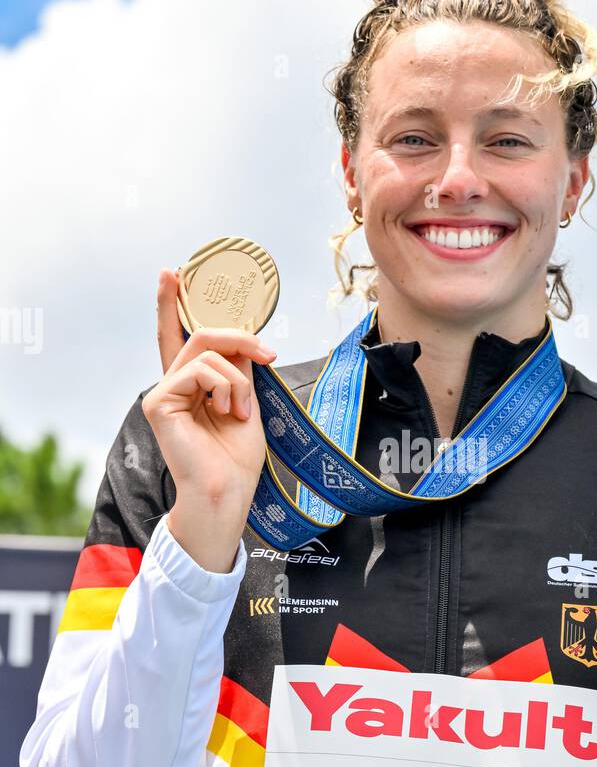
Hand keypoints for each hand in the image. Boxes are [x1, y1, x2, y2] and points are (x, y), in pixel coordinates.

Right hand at [142, 269, 277, 569]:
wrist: (227, 492)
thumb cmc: (237, 458)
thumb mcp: (246, 402)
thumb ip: (239, 369)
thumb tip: (244, 340)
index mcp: (191, 385)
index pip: (178, 337)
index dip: (172, 305)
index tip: (174, 274)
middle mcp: (173, 385)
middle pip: (200, 333)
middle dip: (239, 336)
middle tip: (267, 352)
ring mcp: (163, 392)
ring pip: (206, 351)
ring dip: (237, 377)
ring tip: (241, 410)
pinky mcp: (159, 401)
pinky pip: (200, 369)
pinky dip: (225, 386)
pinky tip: (228, 411)